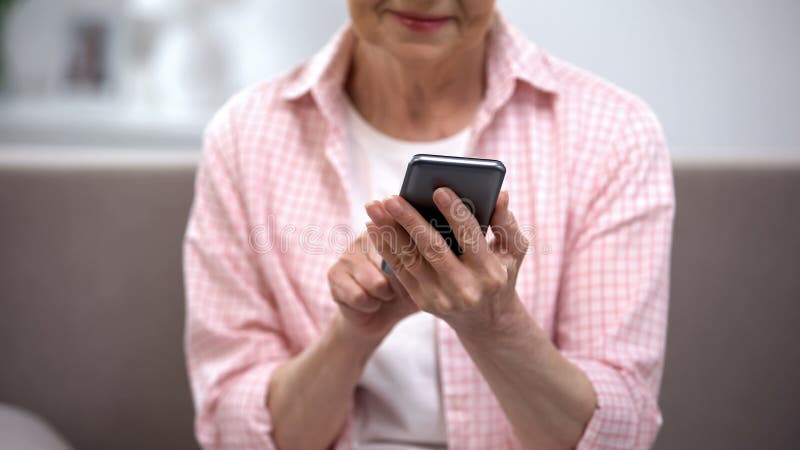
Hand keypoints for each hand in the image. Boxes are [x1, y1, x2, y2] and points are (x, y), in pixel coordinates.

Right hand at [327, 230, 418, 340]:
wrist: (377, 318)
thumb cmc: (403, 295)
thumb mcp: (420, 280)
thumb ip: (424, 264)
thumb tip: (428, 253)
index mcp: (388, 232)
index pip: (404, 242)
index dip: (412, 266)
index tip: (411, 278)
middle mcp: (365, 237)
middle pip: (392, 265)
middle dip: (398, 286)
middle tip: (393, 289)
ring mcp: (347, 254)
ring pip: (377, 283)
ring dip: (383, 297)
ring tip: (382, 295)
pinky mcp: (334, 273)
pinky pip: (360, 296)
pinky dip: (369, 306)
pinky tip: (368, 302)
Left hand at [364, 188, 528, 334]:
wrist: (486, 321)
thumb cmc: (500, 274)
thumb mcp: (512, 252)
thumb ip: (506, 222)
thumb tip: (500, 194)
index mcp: (490, 272)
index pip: (471, 237)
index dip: (454, 212)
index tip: (438, 189)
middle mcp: (465, 288)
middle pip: (433, 248)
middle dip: (410, 221)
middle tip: (392, 198)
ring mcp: (441, 297)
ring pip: (410, 259)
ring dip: (389, 231)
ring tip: (374, 207)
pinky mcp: (423, 301)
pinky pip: (400, 270)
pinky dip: (385, 247)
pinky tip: (373, 226)